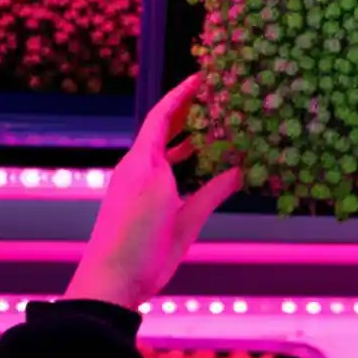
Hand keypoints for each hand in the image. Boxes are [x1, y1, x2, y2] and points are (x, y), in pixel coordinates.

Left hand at [64, 76, 240, 308]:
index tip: (201, 77)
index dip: (180, 95)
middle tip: (217, 97)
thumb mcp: (181, 214)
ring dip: (194, 141)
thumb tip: (243, 169)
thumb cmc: (139, 239)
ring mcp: (148, 189)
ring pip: (173, 156)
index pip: (162, 116)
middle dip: (190, 113)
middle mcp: (144, 170)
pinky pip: (179, 180)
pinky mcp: (155, 209)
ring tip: (221, 126)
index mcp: (143, 161)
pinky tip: (218, 169)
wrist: (114, 280)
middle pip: (167, 132)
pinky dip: (197, 170)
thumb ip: (212, 191)